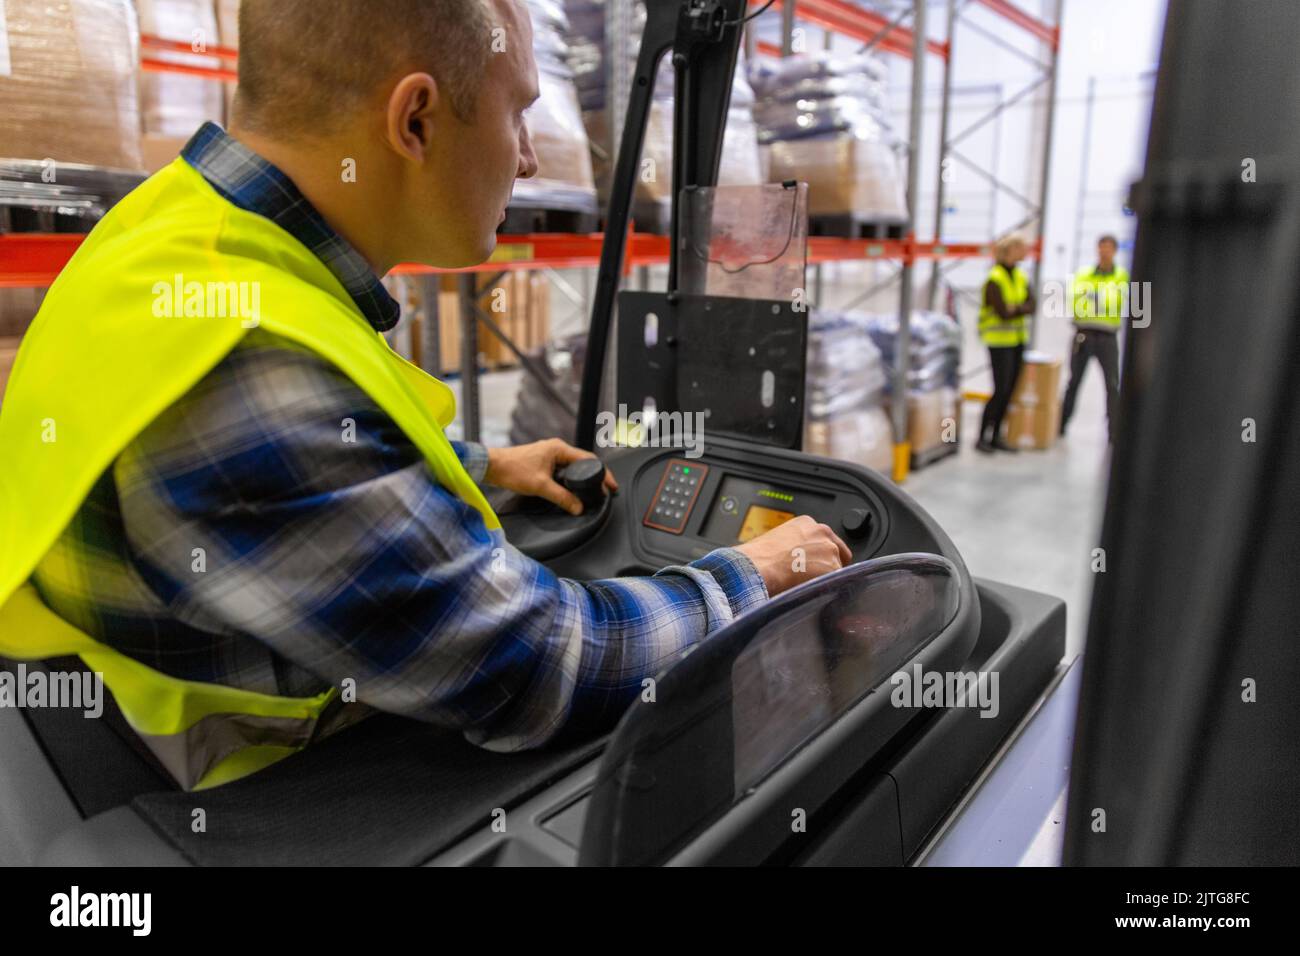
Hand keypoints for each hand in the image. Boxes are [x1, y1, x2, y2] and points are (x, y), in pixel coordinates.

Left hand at [485, 438, 617, 514]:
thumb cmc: (512, 470)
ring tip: (592, 491)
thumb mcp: (540, 486)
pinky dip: (570, 479)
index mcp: (559, 449)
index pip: (588, 459)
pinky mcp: (543, 461)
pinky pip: (563, 470)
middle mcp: (556, 448)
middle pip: (583, 462)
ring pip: (572, 467)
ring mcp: (549, 454)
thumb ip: (561, 497)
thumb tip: (578, 507)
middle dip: (595, 476)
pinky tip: (572, 489)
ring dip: (582, 478)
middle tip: (605, 490)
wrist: (491, 466)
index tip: (611, 485)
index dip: (603, 473)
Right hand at [735, 514, 852, 596]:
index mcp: (806, 523)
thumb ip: (793, 545)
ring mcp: (830, 549)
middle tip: (812, 576)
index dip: (819, 554)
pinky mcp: (834, 568)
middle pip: (836, 551)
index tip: (813, 562)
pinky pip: (837, 581)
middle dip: (827, 564)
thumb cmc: (758, 558)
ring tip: (809, 586)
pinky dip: (828, 588)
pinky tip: (813, 591)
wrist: (758, 568)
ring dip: (827, 577)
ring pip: (837, 567)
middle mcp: (822, 532)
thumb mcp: (776, 542)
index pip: (824, 538)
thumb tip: (794, 558)